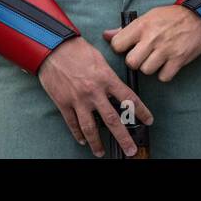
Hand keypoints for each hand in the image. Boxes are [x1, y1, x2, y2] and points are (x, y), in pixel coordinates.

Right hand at [38, 37, 152, 157]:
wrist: (53, 48)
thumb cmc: (77, 49)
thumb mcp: (100, 59)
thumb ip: (109, 76)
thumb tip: (117, 90)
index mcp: (106, 78)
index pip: (129, 98)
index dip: (141, 111)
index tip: (148, 121)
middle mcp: (94, 92)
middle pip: (113, 120)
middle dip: (124, 138)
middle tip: (131, 150)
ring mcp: (78, 100)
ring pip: (90, 128)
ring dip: (97, 143)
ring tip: (102, 152)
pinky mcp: (63, 103)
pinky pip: (72, 123)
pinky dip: (78, 134)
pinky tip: (83, 141)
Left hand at [106, 5, 200, 82]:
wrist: (199, 15)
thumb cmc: (171, 16)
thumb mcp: (147, 17)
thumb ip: (126, 29)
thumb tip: (106, 35)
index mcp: (142, 25)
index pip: (117, 44)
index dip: (121, 48)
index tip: (128, 47)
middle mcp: (152, 38)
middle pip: (131, 62)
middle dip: (135, 61)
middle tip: (143, 56)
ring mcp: (166, 49)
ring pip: (146, 71)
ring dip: (150, 68)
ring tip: (157, 59)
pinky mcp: (179, 59)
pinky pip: (164, 77)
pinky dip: (165, 73)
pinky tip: (167, 64)